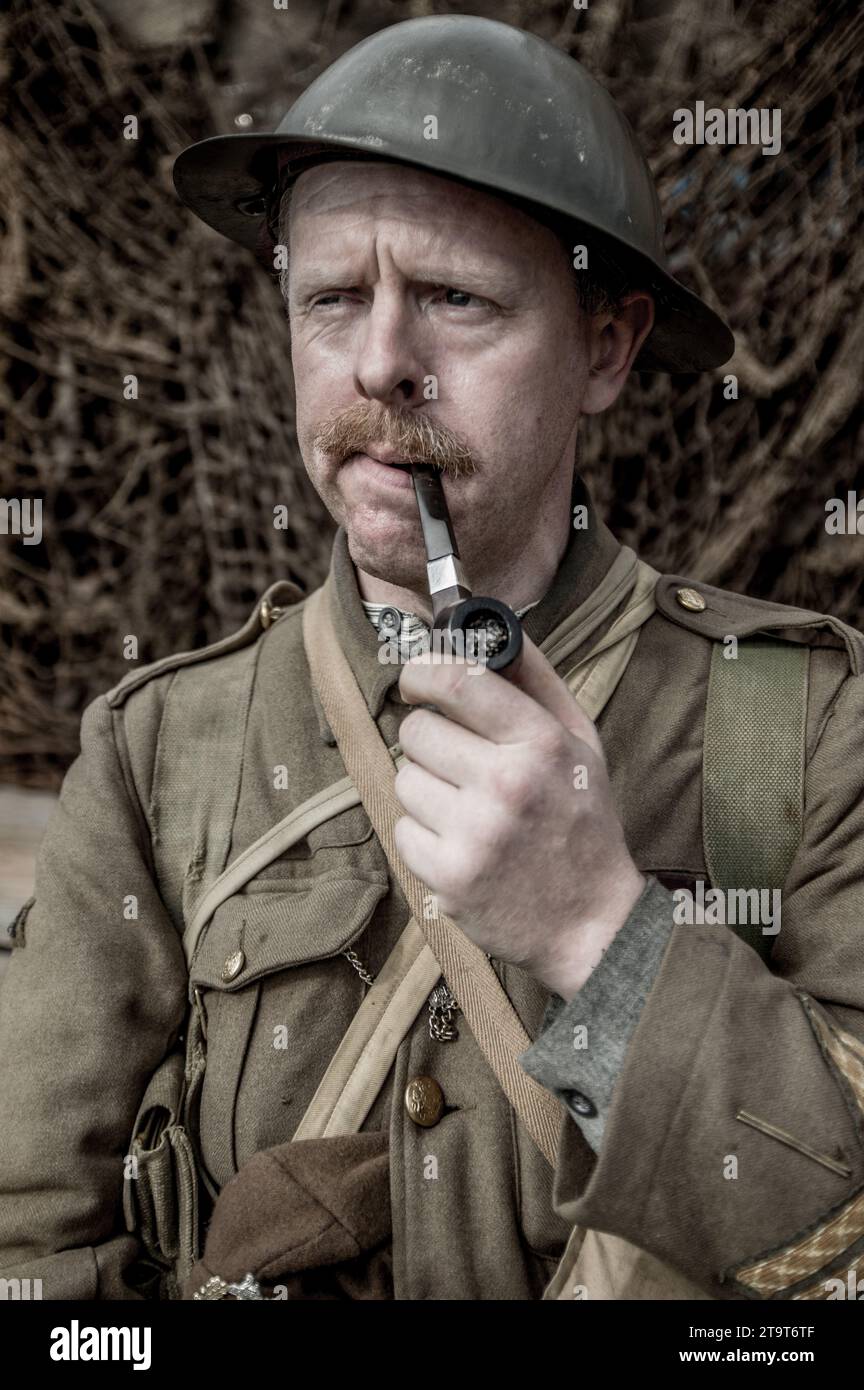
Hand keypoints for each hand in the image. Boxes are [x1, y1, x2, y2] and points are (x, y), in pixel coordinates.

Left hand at [394, 635, 643, 999]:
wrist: (592, 923)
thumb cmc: (583, 822)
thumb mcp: (578, 742)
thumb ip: (536, 681)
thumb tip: (491, 627)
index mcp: (539, 744)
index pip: (456, 680)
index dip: (422, 671)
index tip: (417, 680)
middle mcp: (505, 785)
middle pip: (417, 730)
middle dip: (429, 739)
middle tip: (459, 761)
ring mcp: (473, 834)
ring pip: (404, 778)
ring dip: (426, 788)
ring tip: (467, 808)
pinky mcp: (447, 876)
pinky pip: (402, 829)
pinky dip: (423, 835)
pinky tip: (461, 844)